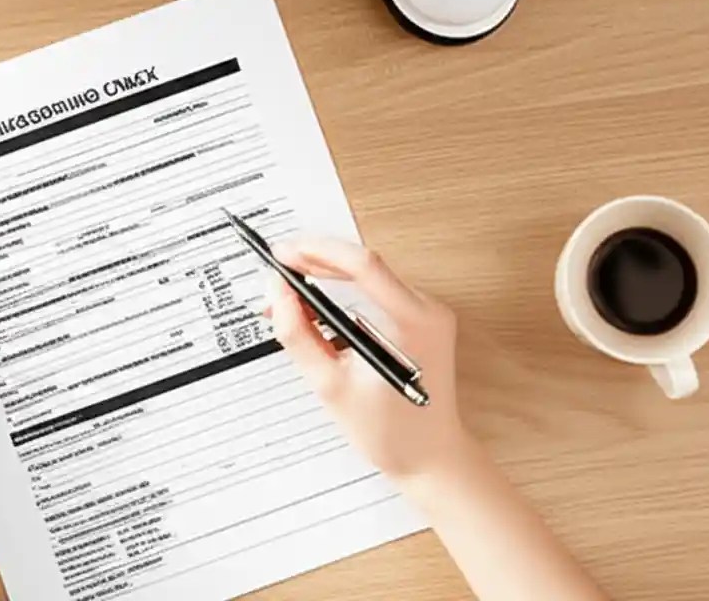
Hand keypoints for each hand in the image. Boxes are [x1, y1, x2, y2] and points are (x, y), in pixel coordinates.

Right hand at [266, 237, 464, 479]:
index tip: (283, 255)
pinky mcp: (419, 321)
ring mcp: (427, 314)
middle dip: (314, 265)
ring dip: (326, 281)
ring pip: (368, 277)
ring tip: (289, 299)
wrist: (430, 457)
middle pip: (364, 266)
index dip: (316, 252)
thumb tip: (278, 297)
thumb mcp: (330, 385)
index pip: (362, 265)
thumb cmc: (392, 433)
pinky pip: (376, 294)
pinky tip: (316, 311)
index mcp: (412, 323)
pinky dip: (343, 297)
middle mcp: (426, 311)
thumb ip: (298, 336)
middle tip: (277, 277)